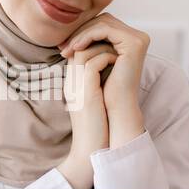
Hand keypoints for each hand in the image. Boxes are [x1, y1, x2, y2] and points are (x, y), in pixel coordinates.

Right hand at [58, 41, 115, 188]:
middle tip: (115, 40)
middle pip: (77, 44)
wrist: (90, 150)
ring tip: (118, 51)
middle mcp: (70, 80)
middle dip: (97, 38)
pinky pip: (94, 61)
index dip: (91, 41)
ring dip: (104, 46)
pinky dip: (108, 57)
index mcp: (71, 82)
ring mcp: (76, 84)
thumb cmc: (96, 128)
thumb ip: (96, 83)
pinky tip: (118, 62)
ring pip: (85, 49)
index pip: (76, 49)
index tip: (109, 42)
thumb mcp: (93, 101)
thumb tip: (109, 68)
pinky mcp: (86, 91)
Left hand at [60, 13, 148, 145]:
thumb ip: (89, 42)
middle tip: (62, 46)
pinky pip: (105, 30)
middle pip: (103, 21)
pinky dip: (87, 36)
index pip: (102, 25)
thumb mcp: (94, 60)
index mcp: (130, 39)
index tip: (63, 45)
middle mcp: (138, 37)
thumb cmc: (103, 88)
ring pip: (102, 24)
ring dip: (81, 34)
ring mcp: (139, 39)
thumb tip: (69, 26)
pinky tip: (76, 48)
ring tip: (67, 49)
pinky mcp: (135, 43)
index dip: (82, 32)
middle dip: (80, 32)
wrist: (114, 108)